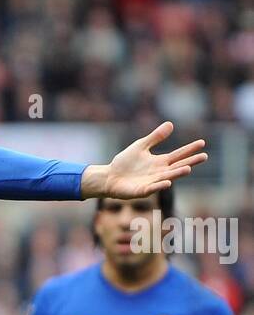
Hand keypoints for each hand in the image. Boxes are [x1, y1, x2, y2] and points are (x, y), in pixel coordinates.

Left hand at [80, 123, 206, 200]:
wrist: (109, 176)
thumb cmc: (125, 162)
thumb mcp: (141, 146)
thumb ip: (155, 137)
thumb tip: (170, 124)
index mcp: (160, 162)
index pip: (178, 155)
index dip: (189, 149)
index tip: (202, 143)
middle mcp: (159, 172)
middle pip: (177, 166)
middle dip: (190, 162)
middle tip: (204, 156)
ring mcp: (152, 182)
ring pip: (167, 177)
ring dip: (177, 174)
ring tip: (188, 169)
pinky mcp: (141, 190)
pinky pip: (152, 188)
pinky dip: (159, 186)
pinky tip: (167, 182)